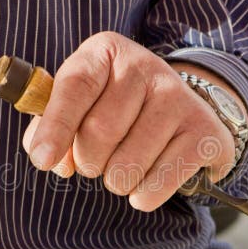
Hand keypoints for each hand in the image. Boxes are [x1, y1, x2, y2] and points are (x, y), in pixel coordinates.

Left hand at [22, 32, 239, 211]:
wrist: (184, 112)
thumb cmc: (118, 110)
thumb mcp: (82, 103)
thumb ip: (53, 127)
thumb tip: (50, 159)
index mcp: (107, 52)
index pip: (75, 86)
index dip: (56, 126)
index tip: (43, 160)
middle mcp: (146, 66)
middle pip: (99, 131)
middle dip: (88, 161)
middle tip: (96, 160)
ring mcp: (179, 98)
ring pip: (126, 165)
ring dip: (116, 181)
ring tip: (126, 165)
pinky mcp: (204, 133)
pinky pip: (157, 185)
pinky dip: (143, 196)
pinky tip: (149, 179)